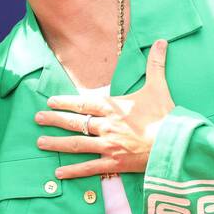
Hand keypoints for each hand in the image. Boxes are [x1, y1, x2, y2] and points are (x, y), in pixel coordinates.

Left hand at [35, 39, 174, 178]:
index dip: (65, 102)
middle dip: (54, 119)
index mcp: (114, 107)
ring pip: (76, 144)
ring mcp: (108, 145)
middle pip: (74, 122)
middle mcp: (106, 125)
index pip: (83, 103)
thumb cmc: (167, 115)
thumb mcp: (159, 87)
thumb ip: (155, 64)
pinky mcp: (114, 163)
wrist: (176, 143)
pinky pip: (89, 168)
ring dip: (56, 143)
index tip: (50, 101)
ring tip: (40, 142)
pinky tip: (58, 172)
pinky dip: (73, 171)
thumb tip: (162, 41)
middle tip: (37, 118)